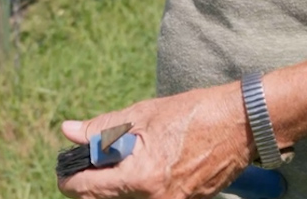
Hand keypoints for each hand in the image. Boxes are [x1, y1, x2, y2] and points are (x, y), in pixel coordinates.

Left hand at [56, 83, 252, 198]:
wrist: (242, 125)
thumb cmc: (195, 114)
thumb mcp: (144, 115)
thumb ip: (103, 129)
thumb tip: (70, 132)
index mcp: (142, 178)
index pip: (88, 191)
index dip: (69, 180)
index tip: (64, 171)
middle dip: (92, 184)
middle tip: (91, 161)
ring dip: (116, 184)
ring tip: (122, 157)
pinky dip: (138, 185)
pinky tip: (146, 162)